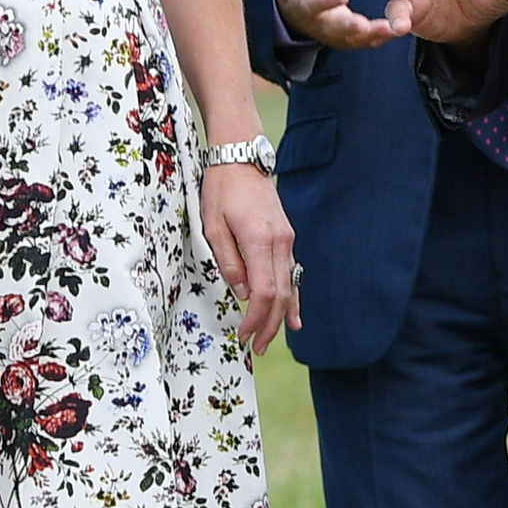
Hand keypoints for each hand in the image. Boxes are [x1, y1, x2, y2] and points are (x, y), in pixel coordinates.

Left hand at [200, 162, 297, 359]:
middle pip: (281, 295)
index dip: (255, 318)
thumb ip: (228, 261)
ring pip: (290, 287)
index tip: (242, 334)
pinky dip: (292, 298)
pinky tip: (294, 318)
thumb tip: (242, 292)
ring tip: (271, 339)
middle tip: (256, 347)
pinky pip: (292, 274)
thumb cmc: (221, 190)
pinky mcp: (286, 238)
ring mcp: (287, 240)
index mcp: (260, 241)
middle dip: (269, 325)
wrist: (241, 160)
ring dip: (281, 316)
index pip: (264, 292)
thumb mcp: (213, 225)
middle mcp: (281, 243)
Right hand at [264, 0, 391, 50]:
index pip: (313, 2)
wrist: (295, 8)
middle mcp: (319, 22)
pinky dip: (382, 37)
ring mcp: (336, 34)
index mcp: (303, 1)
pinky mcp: (351, 39)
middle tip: (363, 25)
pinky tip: (400, 28)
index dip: (325, 0)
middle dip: (348, 26)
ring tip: (391, 29)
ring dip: (372, 35)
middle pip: (334, 26)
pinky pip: (368, 40)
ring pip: (354, 38)